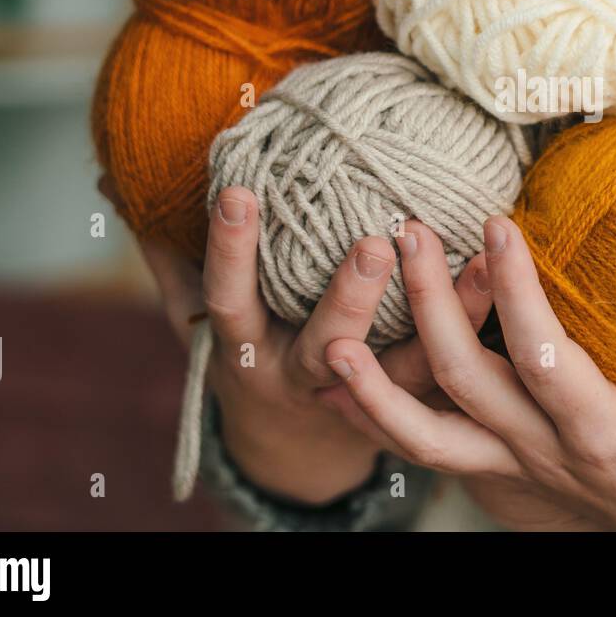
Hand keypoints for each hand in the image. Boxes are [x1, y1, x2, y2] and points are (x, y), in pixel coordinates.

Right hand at [117, 180, 494, 504]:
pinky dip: (478, 329)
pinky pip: (449, 371)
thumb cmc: (247, 349)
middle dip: (349, 297)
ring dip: (444, 314)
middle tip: (375, 242)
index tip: (242, 189)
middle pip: (326, 343)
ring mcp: (363, 398)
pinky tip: (503, 281)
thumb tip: (111, 174)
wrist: (292, 442)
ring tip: (476, 260)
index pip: (229, 297)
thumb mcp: (198, 312)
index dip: (231, 249)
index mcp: (246, 350)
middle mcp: (303, 377)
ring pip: (407, 366)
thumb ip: (169, 249)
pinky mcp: (413, 406)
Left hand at [324, 217, 615, 530]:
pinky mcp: (491, 479)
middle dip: (427, 303)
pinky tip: (340, 376)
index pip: (543, 353)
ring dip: (373, 381)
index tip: (495, 223)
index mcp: (600, 432)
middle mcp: (541, 452)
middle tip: (404, 231)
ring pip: (422, 432)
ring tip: (332, 331)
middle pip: (464, 378)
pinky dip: (376, 418)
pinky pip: (422, 451)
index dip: (516, 289)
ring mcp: (507, 471)